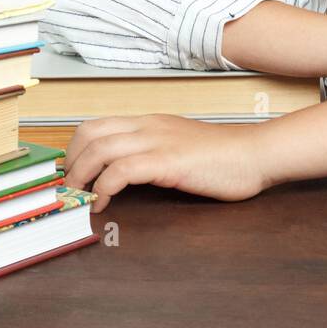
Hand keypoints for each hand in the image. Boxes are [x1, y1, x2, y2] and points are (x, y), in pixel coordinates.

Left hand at [60, 114, 267, 210]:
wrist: (258, 154)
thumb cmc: (226, 158)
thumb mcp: (182, 149)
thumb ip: (157, 154)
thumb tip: (129, 175)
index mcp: (150, 123)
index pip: (96, 126)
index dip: (75, 151)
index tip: (71, 177)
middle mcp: (148, 127)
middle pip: (89, 133)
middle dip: (70, 164)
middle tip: (68, 191)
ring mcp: (158, 142)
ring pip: (99, 149)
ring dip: (80, 178)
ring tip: (77, 200)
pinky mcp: (167, 162)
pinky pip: (120, 171)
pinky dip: (103, 188)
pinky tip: (102, 204)